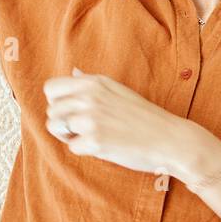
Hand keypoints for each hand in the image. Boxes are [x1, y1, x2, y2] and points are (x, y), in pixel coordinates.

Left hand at [44, 68, 197, 175]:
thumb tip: (73, 71)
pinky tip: (106, 145)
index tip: (73, 111)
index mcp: (95, 82)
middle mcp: (90, 96)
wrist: (170, 138)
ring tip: (94, 135)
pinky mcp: (94, 140)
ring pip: (55, 128)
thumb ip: (92, 83)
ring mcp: (91, 118)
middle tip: (88, 129)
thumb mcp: (118, 91)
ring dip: (70, 136)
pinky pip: (72, 148)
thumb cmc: (144, 116)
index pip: (51, 88)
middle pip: (51, 110)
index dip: (57, 102)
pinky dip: (86, 151)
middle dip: (63, 123)